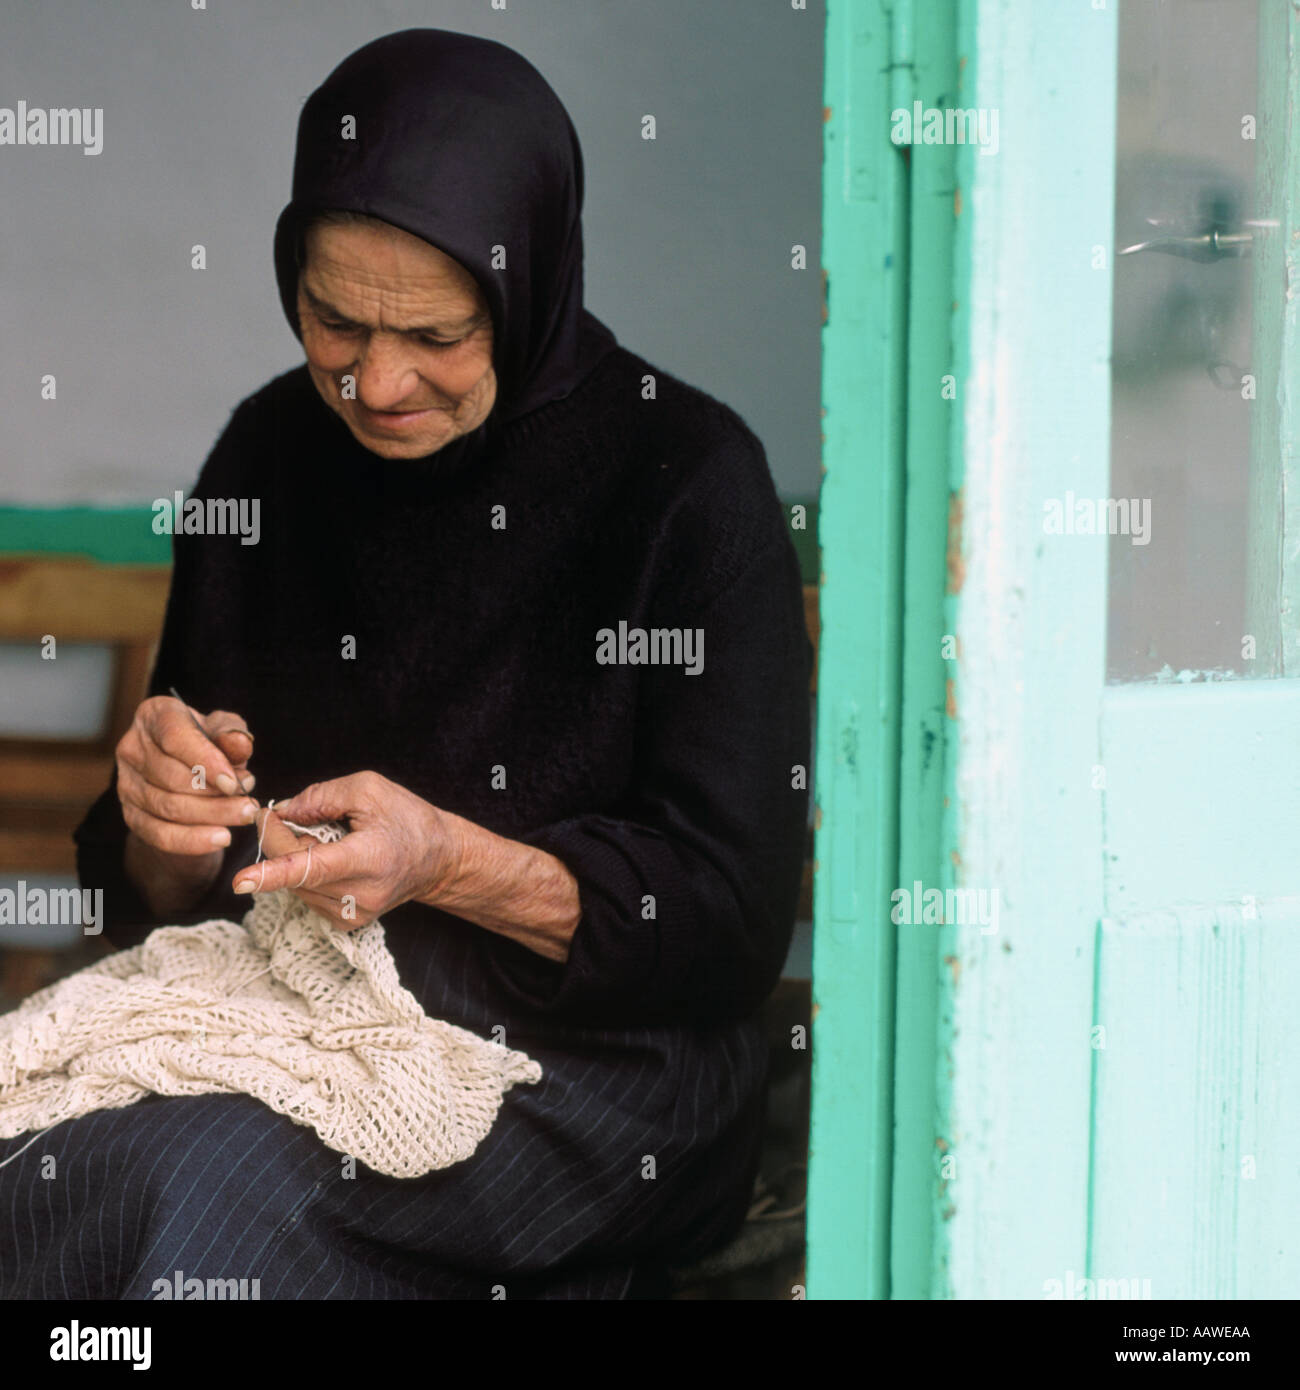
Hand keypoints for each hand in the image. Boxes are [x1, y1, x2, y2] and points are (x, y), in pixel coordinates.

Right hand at [117, 695, 258, 912]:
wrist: (190, 773)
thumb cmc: (210, 743)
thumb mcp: (224, 730)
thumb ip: (232, 734)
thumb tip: (240, 744)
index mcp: (154, 715)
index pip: (175, 737)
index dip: (206, 761)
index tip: (234, 783)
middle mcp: (132, 747)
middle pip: (172, 777)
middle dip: (215, 796)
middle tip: (249, 804)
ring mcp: (126, 783)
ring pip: (168, 807)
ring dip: (211, 816)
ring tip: (243, 816)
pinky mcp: (130, 814)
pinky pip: (158, 834)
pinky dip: (192, 840)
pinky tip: (222, 838)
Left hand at [232, 772, 462, 929]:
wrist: (438, 859)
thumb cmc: (406, 818)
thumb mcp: (368, 789)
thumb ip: (319, 797)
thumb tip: (280, 814)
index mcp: (369, 858)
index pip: (313, 867)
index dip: (273, 873)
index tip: (240, 881)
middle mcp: (360, 894)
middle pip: (294, 869)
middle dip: (281, 838)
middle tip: (287, 815)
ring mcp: (353, 914)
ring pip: (295, 884)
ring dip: (295, 857)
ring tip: (328, 840)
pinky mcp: (346, 923)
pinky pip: (305, 894)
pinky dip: (307, 873)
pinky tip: (331, 860)